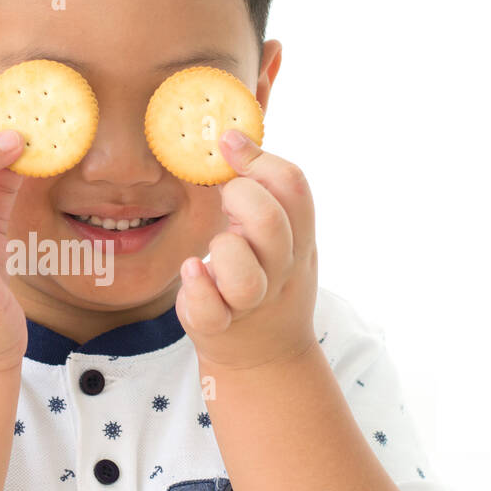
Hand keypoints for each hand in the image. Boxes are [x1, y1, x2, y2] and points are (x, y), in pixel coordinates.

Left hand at [176, 128, 318, 371]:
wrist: (267, 355)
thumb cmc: (266, 277)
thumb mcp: (281, 234)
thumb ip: (265, 190)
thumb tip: (231, 136)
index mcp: (298, 237)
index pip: (293, 187)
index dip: (259, 158)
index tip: (227, 142)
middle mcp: (280, 269)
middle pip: (270, 223)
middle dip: (241, 197)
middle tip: (224, 198)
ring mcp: (251, 301)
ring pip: (245, 276)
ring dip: (225, 249)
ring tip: (212, 246)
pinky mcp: (219, 326)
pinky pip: (211, 310)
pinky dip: (199, 290)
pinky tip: (192, 270)